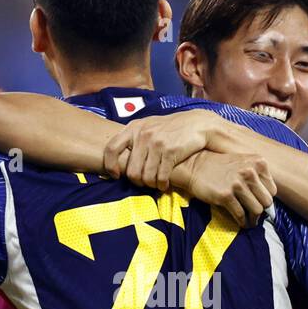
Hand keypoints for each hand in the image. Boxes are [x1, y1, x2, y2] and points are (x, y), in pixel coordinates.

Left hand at [103, 110, 219, 191]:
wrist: (197, 124)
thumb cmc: (171, 128)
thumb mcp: (149, 125)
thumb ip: (134, 137)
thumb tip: (118, 158)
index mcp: (134, 127)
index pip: (111, 148)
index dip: (110, 165)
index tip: (116, 174)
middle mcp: (143, 134)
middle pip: (131, 171)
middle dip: (137, 181)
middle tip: (144, 182)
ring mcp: (156, 143)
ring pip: (146, 177)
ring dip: (151, 185)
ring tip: (156, 183)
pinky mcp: (170, 151)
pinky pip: (160, 177)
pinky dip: (162, 184)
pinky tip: (164, 183)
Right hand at [185, 153, 275, 226]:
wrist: (195, 165)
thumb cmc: (219, 166)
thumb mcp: (243, 162)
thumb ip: (257, 175)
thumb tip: (268, 199)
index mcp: (258, 162)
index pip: (272, 190)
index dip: (265, 198)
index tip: (258, 203)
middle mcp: (250, 171)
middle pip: (267, 201)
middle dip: (262, 211)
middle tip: (254, 214)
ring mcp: (237, 183)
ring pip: (257, 210)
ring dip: (254, 219)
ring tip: (249, 221)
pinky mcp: (225, 195)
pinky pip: (240, 215)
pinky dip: (242, 222)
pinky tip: (241, 223)